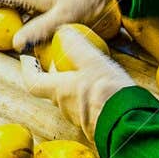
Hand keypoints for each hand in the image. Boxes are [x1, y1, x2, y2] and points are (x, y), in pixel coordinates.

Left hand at [20, 29, 137, 140]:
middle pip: (52, 87)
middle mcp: (65, 106)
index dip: (27, 67)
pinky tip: (103, 89)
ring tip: (88, 71)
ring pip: (70, 97)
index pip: (31, 80)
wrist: (131, 125)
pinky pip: (86, 107)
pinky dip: (88, 95)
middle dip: (56, 72)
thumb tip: (63, 31)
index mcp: (59, 90)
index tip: (27, 57)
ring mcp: (79, 118)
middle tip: (64, 59)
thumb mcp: (93, 62)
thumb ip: (76, 46)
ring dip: (74, 84)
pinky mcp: (94, 125)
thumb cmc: (110, 94)